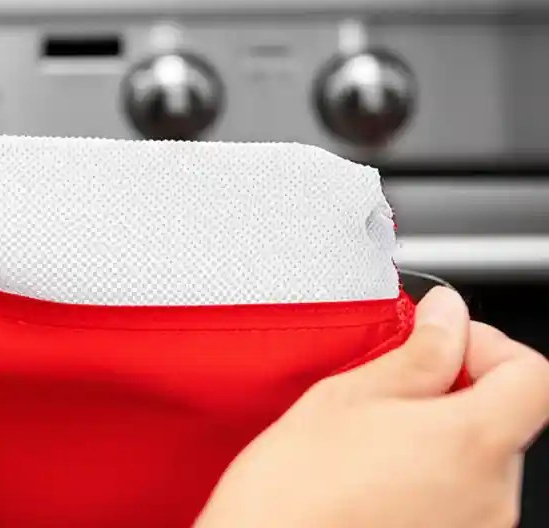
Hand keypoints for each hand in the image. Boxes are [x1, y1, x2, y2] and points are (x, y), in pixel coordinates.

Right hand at [196, 286, 548, 527]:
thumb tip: (448, 316)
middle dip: (452, 393)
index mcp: (474, 442)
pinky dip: (427, 480)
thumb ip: (417, 351)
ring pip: (478, 461)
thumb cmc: (292, 492)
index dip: (487, 345)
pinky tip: (372, 479)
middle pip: (504, 418)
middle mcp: (494, 495)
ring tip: (369, 442)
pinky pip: (459, 500)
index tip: (440, 343)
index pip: (532, 375)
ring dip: (436, 438)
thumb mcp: (347, 397)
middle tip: (385, 391)